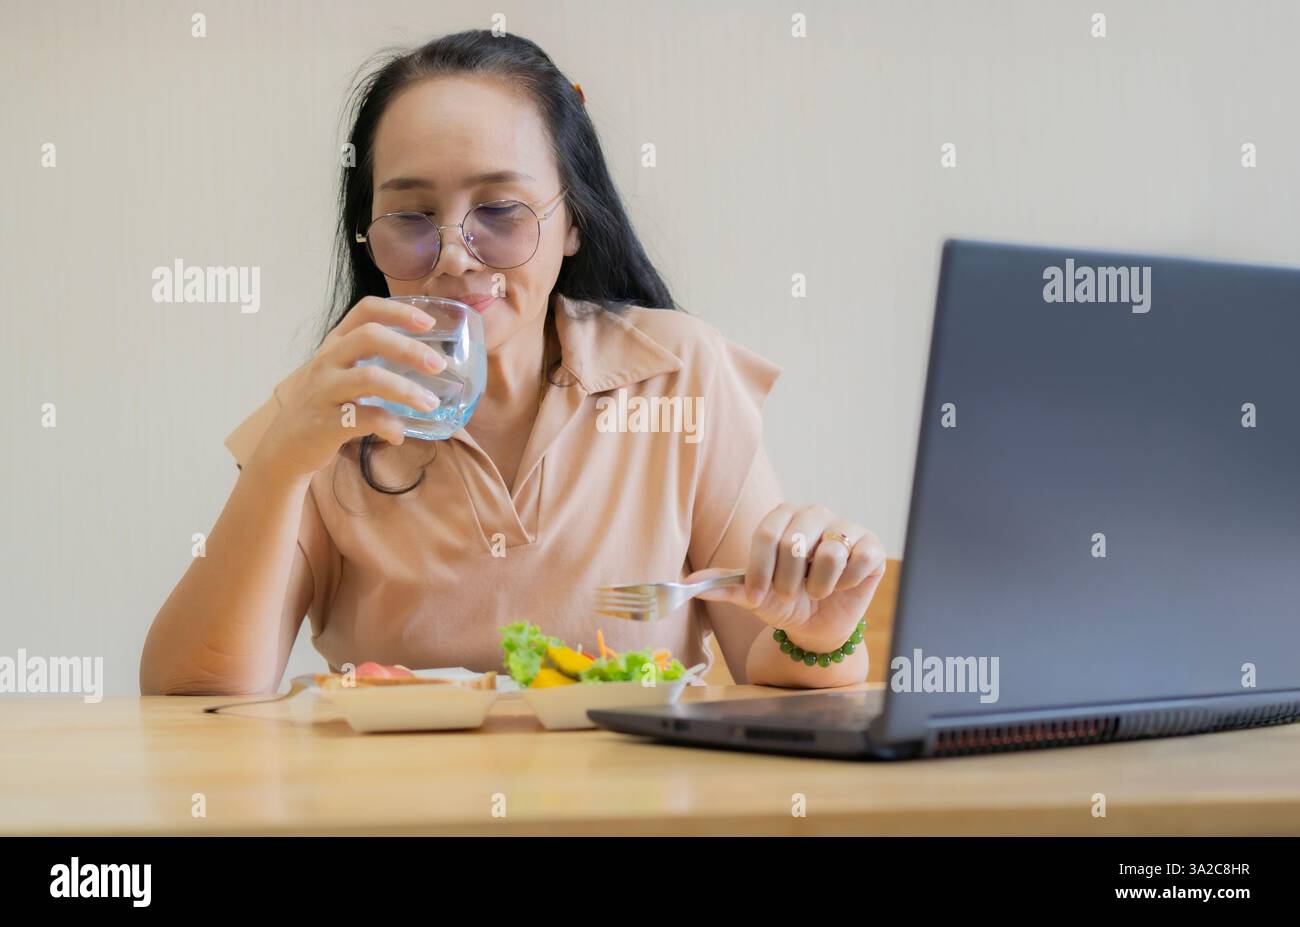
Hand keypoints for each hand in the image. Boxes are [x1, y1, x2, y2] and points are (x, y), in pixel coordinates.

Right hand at [246, 296, 448, 481]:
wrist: (285, 446)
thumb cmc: (323, 406)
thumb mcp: (340, 375)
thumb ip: (372, 363)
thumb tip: (426, 365)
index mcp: (334, 344)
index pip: (365, 311)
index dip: (399, 311)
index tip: (429, 323)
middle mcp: (327, 361)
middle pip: (369, 337)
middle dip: (409, 348)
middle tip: (438, 365)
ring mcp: (324, 390)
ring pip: (368, 378)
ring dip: (406, 390)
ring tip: (430, 403)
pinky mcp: (325, 422)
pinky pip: (365, 418)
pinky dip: (389, 426)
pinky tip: (398, 435)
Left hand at [685, 503, 886, 653]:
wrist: (818, 624)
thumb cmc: (785, 601)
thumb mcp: (753, 595)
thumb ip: (724, 586)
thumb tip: (686, 585)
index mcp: (783, 517)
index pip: (767, 534)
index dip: (760, 571)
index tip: (757, 597)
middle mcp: (814, 514)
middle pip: (796, 542)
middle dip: (788, 581)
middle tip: (790, 595)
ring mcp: (845, 527)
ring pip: (830, 552)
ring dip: (819, 585)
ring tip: (818, 592)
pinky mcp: (872, 545)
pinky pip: (860, 559)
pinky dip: (848, 582)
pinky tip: (843, 586)